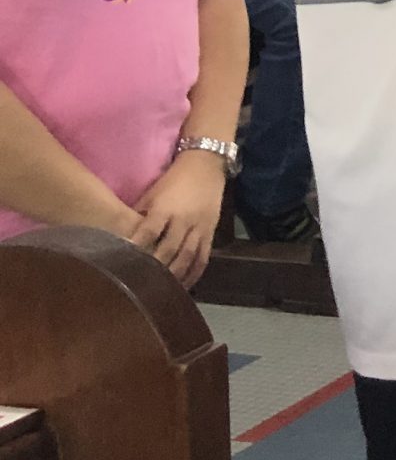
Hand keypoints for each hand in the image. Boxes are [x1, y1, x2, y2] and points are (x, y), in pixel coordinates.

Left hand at [131, 148, 228, 288]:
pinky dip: (194, 273)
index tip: (122, 265)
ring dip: (174, 276)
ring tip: (161, 293)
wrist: (206, 165)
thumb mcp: (152, 194)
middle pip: (169, 249)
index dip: (137, 249)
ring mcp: (200, 227)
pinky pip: (203, 257)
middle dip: (155, 269)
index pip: (149, 232)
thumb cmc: (173, 180)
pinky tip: (185, 286)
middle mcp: (184, 220)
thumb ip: (139, 217)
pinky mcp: (211, 232)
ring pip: (187, 257)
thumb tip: (120, 239)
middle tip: (140, 288)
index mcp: (166, 208)